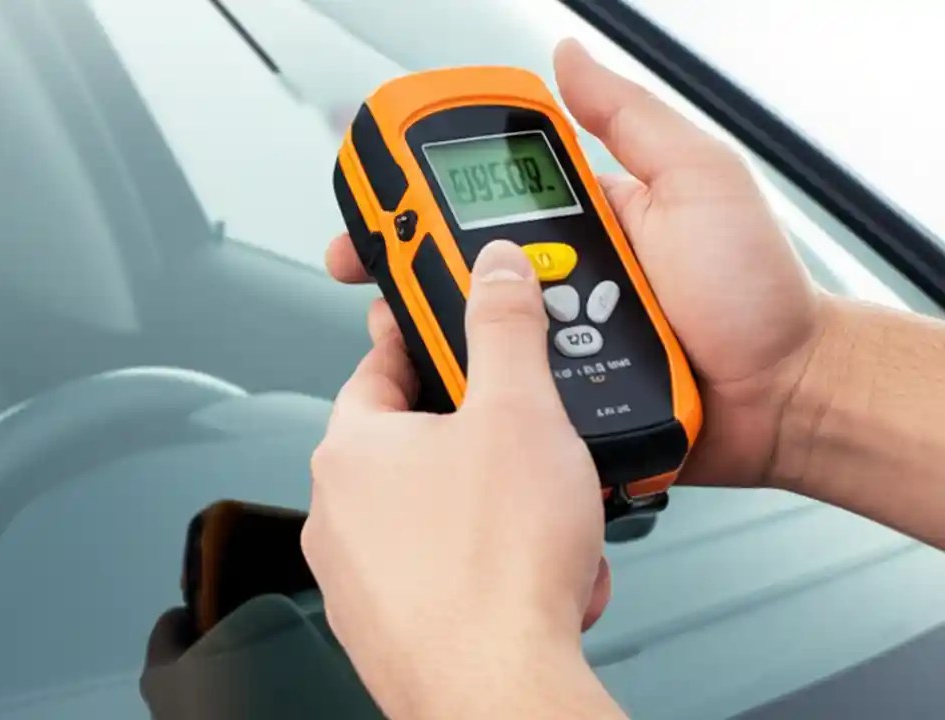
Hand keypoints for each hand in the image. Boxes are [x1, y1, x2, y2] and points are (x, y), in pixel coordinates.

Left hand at [304, 242, 621, 719]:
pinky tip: (538, 577)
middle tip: (531, 445)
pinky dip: (493, 564)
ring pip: (441, 512)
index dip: (423, 337)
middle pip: (417, 442)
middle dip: (486, 442)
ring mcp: (359, 575)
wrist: (499, 693)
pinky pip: (449, 570)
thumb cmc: (496, 569)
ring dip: (500, 508)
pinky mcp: (390, 624)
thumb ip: (505, 329)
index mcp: (352, 448)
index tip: (443, 322)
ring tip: (547, 523)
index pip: (379, 365)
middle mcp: (338, 511)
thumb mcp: (519, 414)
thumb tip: (497, 272)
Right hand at [326, 39, 823, 488]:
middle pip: (453, 262)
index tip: (380, 188)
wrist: (785, 399)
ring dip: (420, 322)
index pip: (480, 193)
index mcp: (578, 220)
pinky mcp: (550, 400)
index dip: (421, 187)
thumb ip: (632, 120)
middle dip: (397, 257)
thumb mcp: (698, 180)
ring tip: (401, 321)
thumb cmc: (756, 292)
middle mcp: (552, 279)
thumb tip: (568, 55)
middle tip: (366, 259)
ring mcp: (547, 342)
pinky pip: (491, 391)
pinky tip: (435, 380)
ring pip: (460, 330)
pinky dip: (458, 386)